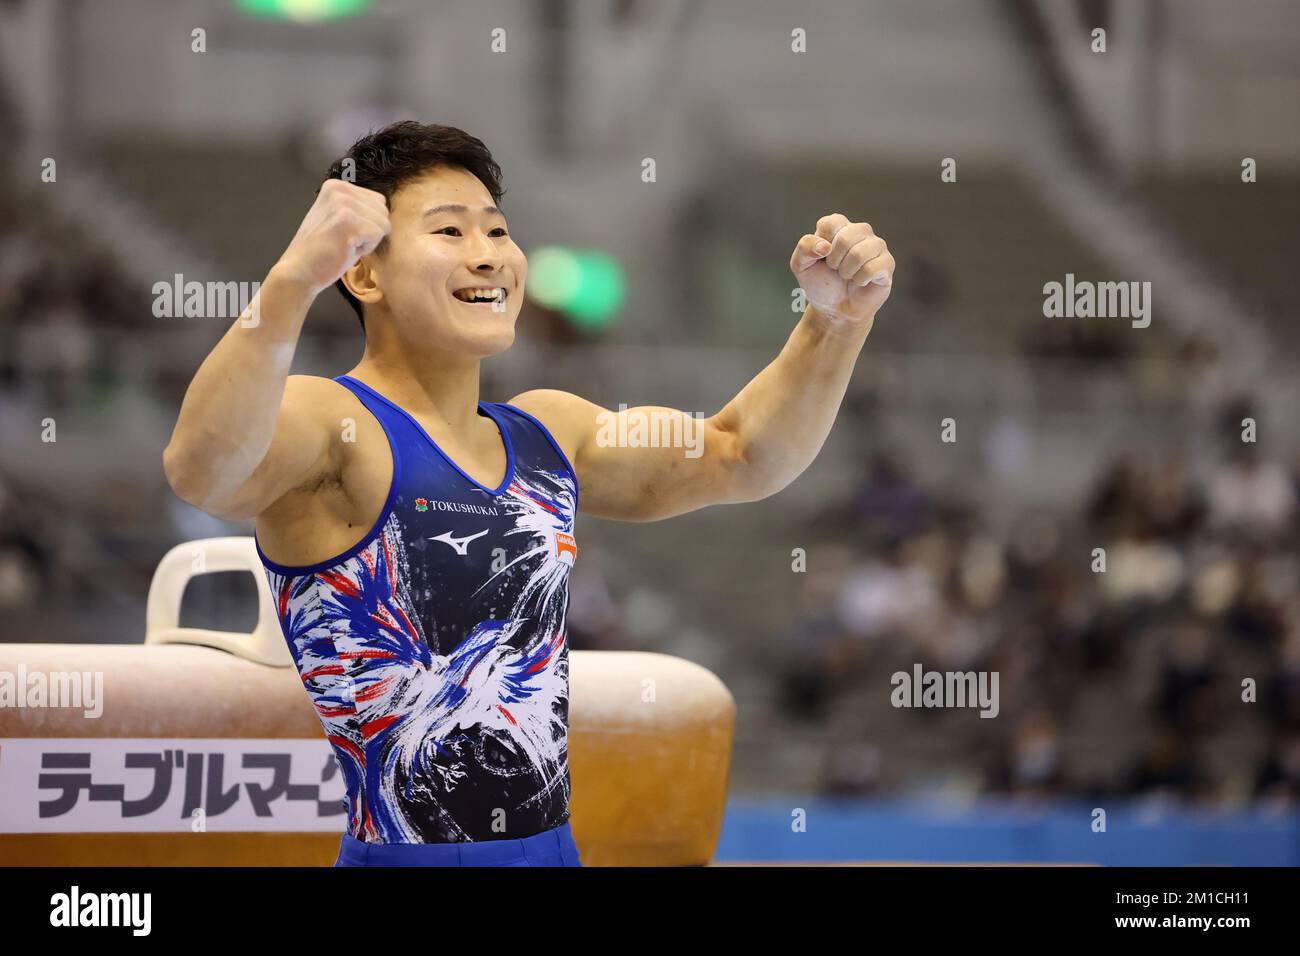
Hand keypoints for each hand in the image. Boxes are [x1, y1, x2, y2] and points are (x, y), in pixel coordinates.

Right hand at [273, 179, 391, 296]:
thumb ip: (356, 206)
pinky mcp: (350, 224)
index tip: (344, 231)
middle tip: (345, 240)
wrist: (299, 270)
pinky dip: (367, 248)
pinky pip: (378, 235)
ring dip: (369, 240)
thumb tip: (384, 207)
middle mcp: (340, 190)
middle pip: (382, 211)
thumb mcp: (335, 216)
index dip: (367, 222)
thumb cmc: (321, 249)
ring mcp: (344, 206)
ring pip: (383, 224)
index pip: (377, 201)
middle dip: (370, 230)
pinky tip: (346, 250)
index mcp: (336, 186)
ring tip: (345, 244)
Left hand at [790, 213, 894, 332]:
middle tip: (835, 270)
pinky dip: (859, 281)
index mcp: (839, 226)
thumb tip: (825, 246)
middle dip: (833, 261)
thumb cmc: (820, 284)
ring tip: (847, 276)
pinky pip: (872, 269)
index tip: (822, 258)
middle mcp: (860, 231)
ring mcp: (876, 246)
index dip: (821, 246)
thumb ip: (805, 248)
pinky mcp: (887, 263)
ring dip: (846, 272)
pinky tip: (860, 282)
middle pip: (845, 238)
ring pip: (859, 253)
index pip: (830, 224)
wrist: (835, 310)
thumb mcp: (801, 265)